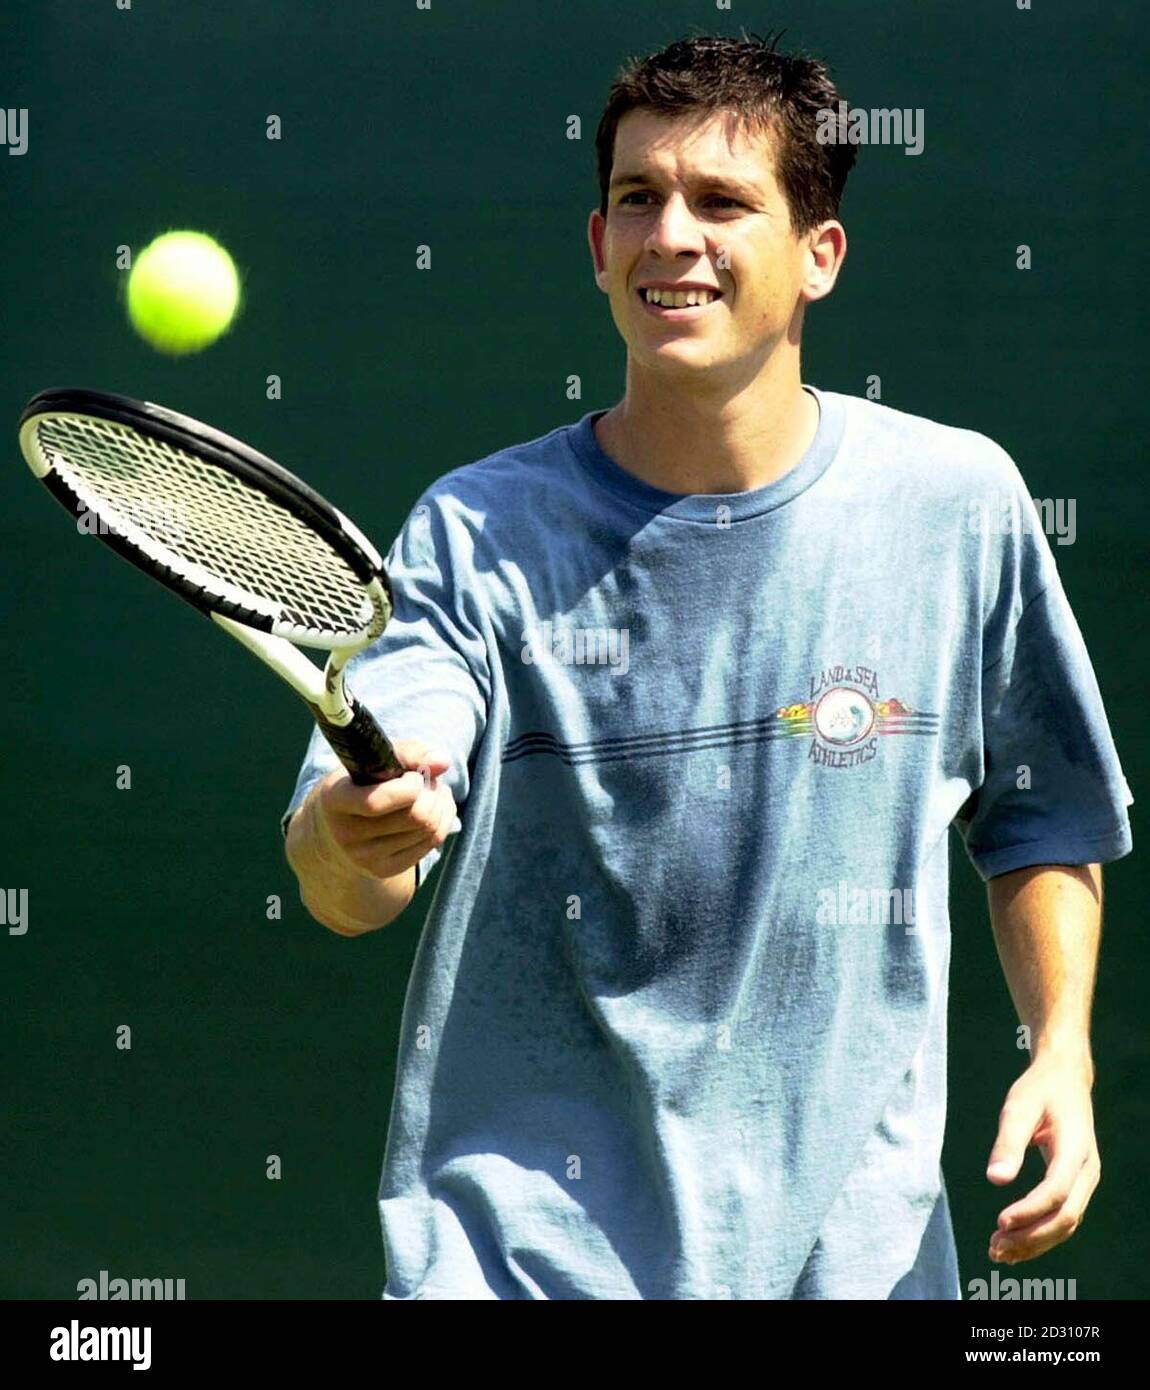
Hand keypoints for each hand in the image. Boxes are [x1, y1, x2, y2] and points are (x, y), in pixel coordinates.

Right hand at [311, 738, 459, 883]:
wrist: (336, 825)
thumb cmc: (361, 781)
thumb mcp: (374, 758)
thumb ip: (409, 752)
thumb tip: (443, 762)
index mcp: (335, 800)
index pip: (377, 802)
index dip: (410, 785)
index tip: (413, 775)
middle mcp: (345, 834)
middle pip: (415, 816)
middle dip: (431, 791)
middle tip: (426, 779)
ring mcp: (364, 857)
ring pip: (429, 829)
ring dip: (440, 802)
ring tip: (428, 791)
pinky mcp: (383, 869)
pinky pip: (432, 842)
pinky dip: (443, 819)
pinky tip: (431, 808)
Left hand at [985, 1053, 1099, 1263]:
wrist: (1065, 1079)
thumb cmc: (1040, 1090)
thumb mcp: (1018, 1106)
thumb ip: (1008, 1142)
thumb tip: (995, 1180)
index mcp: (1076, 1149)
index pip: (1056, 1191)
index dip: (1030, 1211)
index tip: (999, 1222)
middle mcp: (1087, 1171)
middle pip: (1065, 1217)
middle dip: (1031, 1237)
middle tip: (994, 1248)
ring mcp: (1085, 1181)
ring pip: (1065, 1224)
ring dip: (1034, 1242)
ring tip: (998, 1252)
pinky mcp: (1076, 1185)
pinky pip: (1063, 1218)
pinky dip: (1040, 1235)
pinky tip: (1014, 1245)